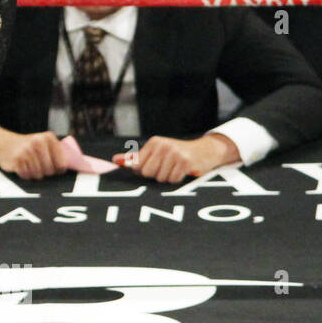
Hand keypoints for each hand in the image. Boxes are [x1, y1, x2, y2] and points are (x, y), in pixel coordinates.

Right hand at [0, 127, 68, 179]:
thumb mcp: (43, 143)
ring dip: (34, 174)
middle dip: (45, 172)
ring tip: (29, 165)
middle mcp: (38, 142)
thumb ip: (58, 152)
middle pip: (50, 171)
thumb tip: (81, 164)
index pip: (62, 164)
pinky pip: (27, 176)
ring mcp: (26, 151)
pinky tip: (22, 167)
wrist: (3, 143)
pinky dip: (25, 175)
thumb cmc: (28, 147)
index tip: (53, 168)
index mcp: (48, 138)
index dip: (58, 170)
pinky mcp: (17, 160)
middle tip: (38, 166)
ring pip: (38, 175)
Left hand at [112, 134, 240, 183]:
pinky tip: (182, 172)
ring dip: (167, 178)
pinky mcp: (185, 162)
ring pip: (160, 178)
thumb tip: (115, 160)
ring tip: (175, 169)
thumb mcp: (157, 152)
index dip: (145, 171)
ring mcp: (175, 153)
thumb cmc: (177, 153)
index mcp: (154, 142)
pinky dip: (177, 179)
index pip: (138, 166)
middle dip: (156, 175)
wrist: (206, 151)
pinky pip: (172, 180)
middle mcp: (163, 146)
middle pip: (148, 173)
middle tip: (166, 169)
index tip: (155, 167)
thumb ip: (136, 157)